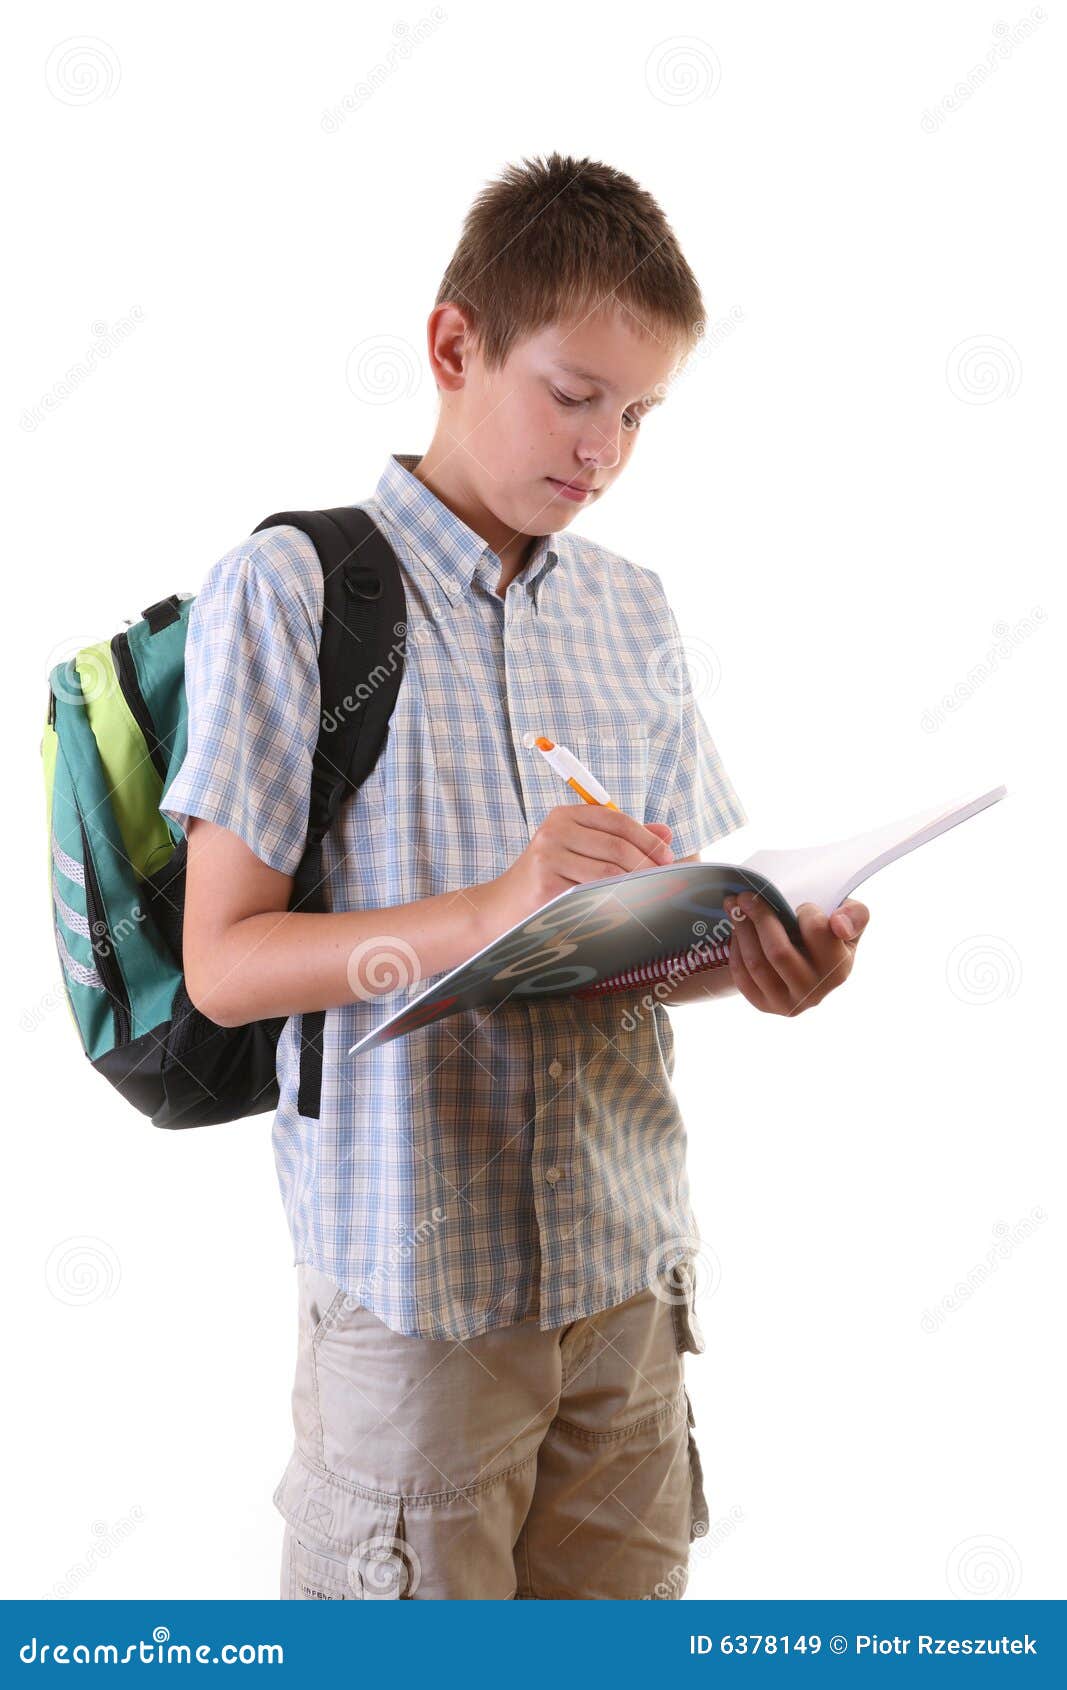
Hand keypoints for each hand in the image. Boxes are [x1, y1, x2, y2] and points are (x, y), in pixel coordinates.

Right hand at [478, 808, 674, 936]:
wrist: (503, 905)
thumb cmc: (548, 876)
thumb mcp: (580, 849)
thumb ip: (620, 838)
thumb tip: (666, 832)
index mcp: (565, 815)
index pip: (617, 820)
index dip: (647, 838)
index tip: (667, 856)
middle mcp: (555, 830)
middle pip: (616, 845)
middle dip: (646, 863)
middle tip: (664, 878)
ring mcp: (548, 856)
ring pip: (608, 871)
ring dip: (635, 884)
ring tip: (648, 893)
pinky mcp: (546, 884)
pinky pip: (593, 892)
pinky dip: (614, 900)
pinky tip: (624, 906)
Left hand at [725, 891, 869, 1015]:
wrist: (810, 967)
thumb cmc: (829, 937)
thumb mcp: (849, 922)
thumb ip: (855, 915)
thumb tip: (838, 924)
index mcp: (839, 968)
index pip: (817, 931)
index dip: (805, 912)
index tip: (800, 905)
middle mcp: (815, 991)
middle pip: (779, 951)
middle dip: (759, 917)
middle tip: (745, 896)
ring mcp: (788, 1003)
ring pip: (756, 964)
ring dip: (742, 930)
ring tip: (735, 908)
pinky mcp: (765, 1006)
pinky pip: (743, 977)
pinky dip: (735, 950)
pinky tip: (737, 932)